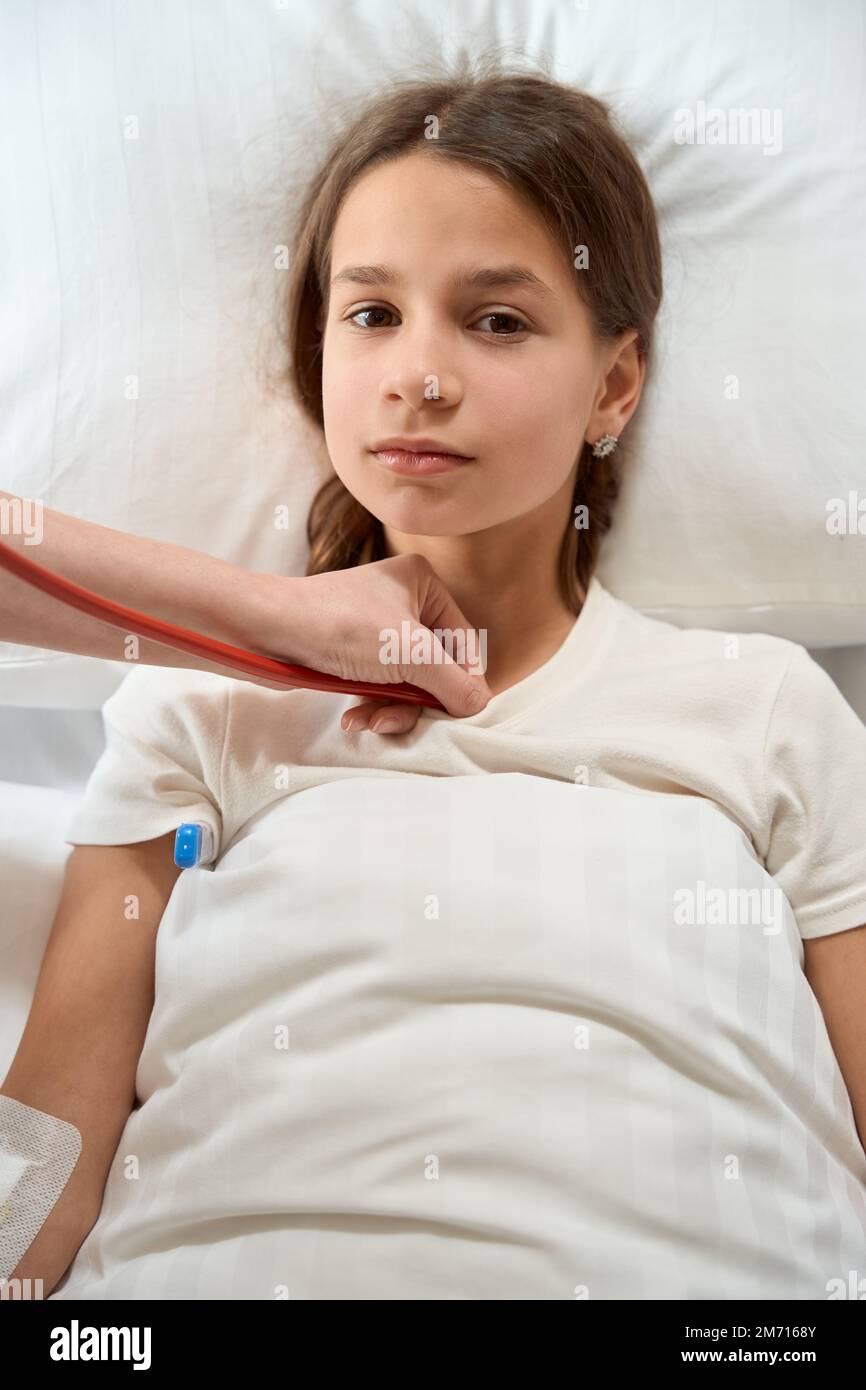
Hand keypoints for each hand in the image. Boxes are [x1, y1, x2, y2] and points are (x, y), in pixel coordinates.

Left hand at [252, 553, 491, 734]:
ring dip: (391, 710)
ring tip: (369, 721)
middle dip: (417, 702)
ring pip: (408, 684)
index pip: (464, 645)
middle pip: (436, 669)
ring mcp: (377, 630)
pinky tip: (353, 717)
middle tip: (396, 720)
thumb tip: (480, 706)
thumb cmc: (338, 626)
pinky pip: (380, 688)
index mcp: (424, 585)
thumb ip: (453, 683)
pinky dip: (371, 706)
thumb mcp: (408, 654)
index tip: (451, 715)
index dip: (459, 684)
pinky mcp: (353, 654)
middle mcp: (404, 603)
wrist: (265, 631)